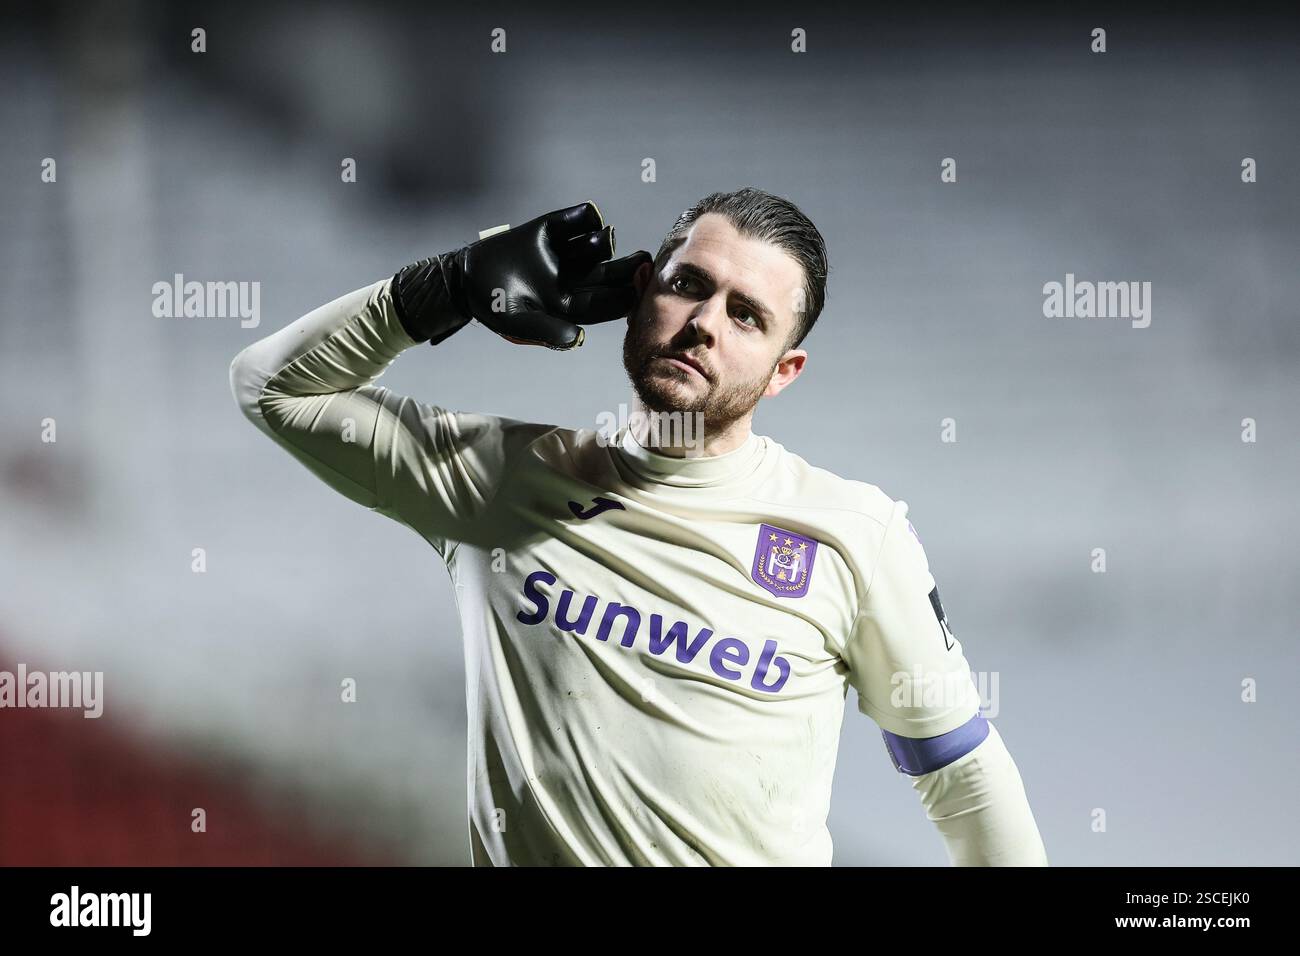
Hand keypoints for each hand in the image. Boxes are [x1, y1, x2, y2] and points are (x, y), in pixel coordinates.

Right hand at [393, 201, 649, 349]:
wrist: (468, 276)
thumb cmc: (494, 305)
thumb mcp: (517, 321)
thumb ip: (547, 331)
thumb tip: (577, 340)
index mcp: (574, 306)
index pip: (607, 303)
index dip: (624, 296)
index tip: (638, 289)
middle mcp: (577, 280)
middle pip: (611, 274)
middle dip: (628, 268)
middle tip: (644, 260)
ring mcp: (568, 254)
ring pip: (598, 247)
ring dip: (601, 243)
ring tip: (600, 240)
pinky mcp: (556, 229)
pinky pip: (581, 220)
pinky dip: (585, 218)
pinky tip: (584, 219)